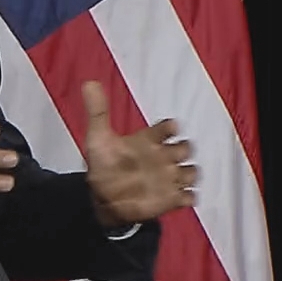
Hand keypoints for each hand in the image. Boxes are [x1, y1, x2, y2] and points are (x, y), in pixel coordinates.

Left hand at [81, 81, 196, 226]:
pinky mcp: (171, 198)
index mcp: (149, 139)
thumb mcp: (98, 136)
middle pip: (186, 148)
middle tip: (172, 154)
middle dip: (183, 150)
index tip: (171, 128)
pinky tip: (178, 195)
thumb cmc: (104, 164)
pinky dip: (188, 196)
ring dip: (188, 173)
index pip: (168, 128)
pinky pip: (189, 196)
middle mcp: (162, 156)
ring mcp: (169, 177)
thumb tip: (89, 82)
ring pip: (192, 172)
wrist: (104, 196)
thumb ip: (97, 111)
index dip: (171, 127)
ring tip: (174, 176)